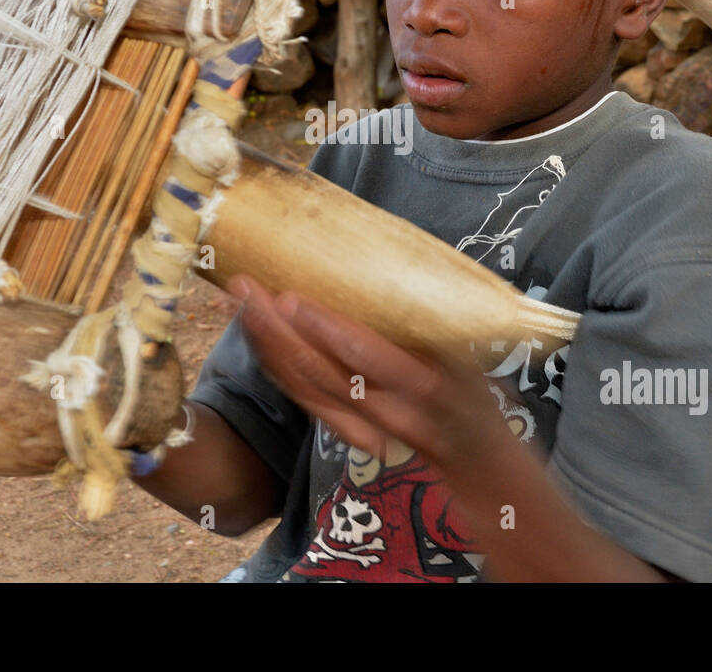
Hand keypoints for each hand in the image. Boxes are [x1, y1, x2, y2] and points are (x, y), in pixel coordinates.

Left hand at [227, 273, 512, 472]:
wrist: (473, 450)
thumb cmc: (472, 386)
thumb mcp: (468, 355)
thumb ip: (431, 323)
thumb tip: (388, 261)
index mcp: (426, 385)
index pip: (369, 359)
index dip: (327, 330)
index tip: (293, 297)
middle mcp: (389, 410)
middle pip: (322, 374)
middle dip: (278, 330)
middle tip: (247, 288)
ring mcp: (361, 424)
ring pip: (303, 387)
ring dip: (266, 343)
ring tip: (238, 299)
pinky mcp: (342, 426)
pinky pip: (301, 396)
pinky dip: (274, 363)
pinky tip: (254, 332)